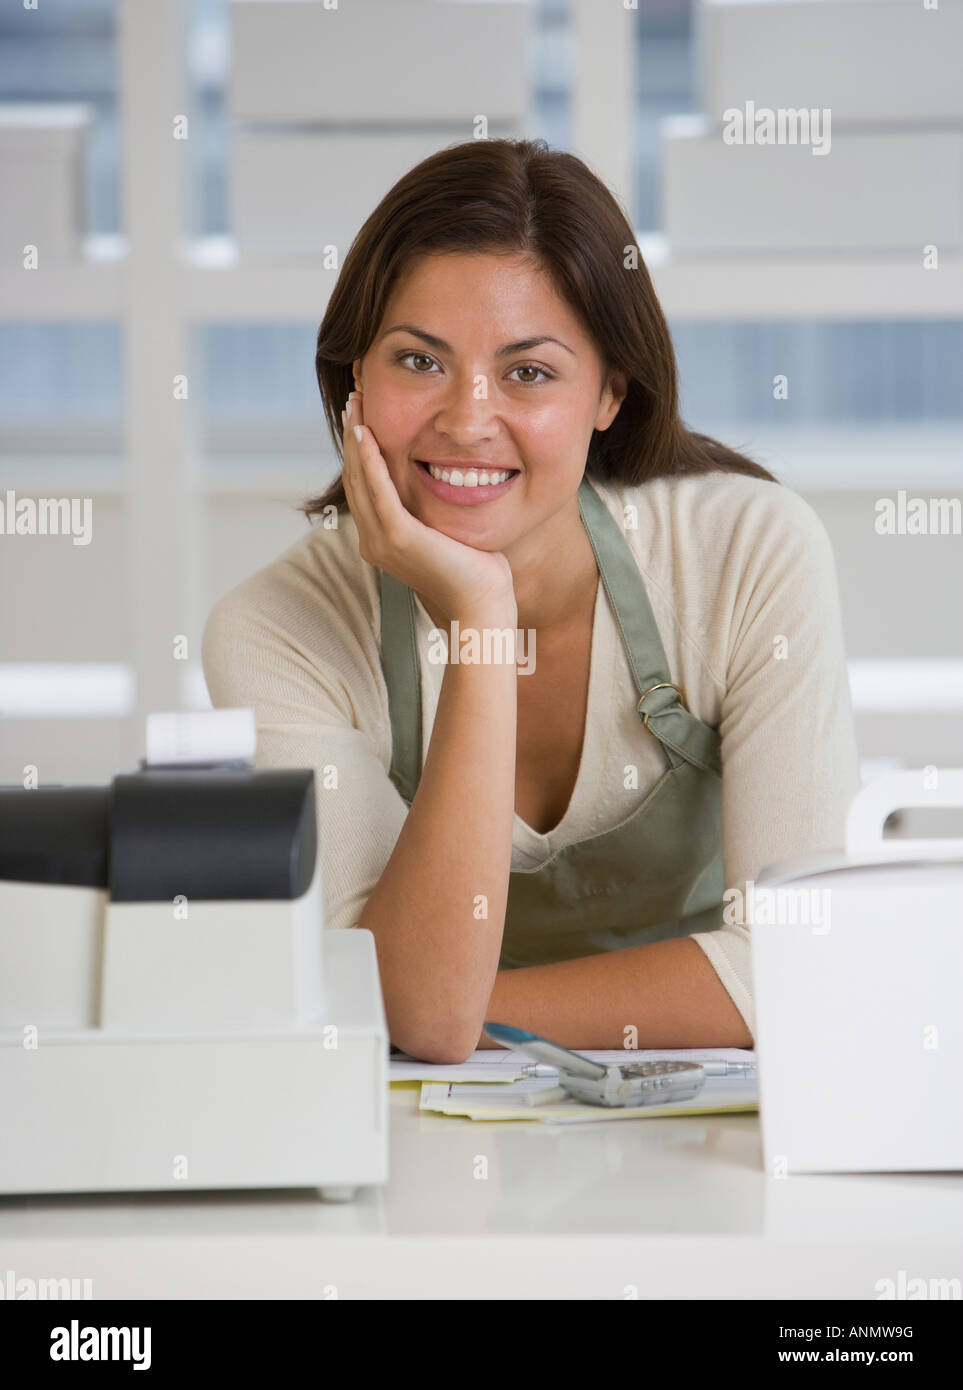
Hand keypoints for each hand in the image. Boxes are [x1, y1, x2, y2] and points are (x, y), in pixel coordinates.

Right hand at [340, 387, 516, 623]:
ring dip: (356, 438)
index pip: (364, 484)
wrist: (482, 605)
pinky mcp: (397, 538)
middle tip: (354, 397)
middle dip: (353, 434)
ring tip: (356, 404)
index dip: (360, 447)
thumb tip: (443, 478)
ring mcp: (381, 541)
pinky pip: (378, 490)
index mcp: (382, 539)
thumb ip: (433, 508)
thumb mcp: (447, 530)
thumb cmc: (475, 571)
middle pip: (355, 476)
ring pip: (360, 478)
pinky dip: (370, 459)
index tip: (363, 413)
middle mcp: (373, 540)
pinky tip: (367, 432)